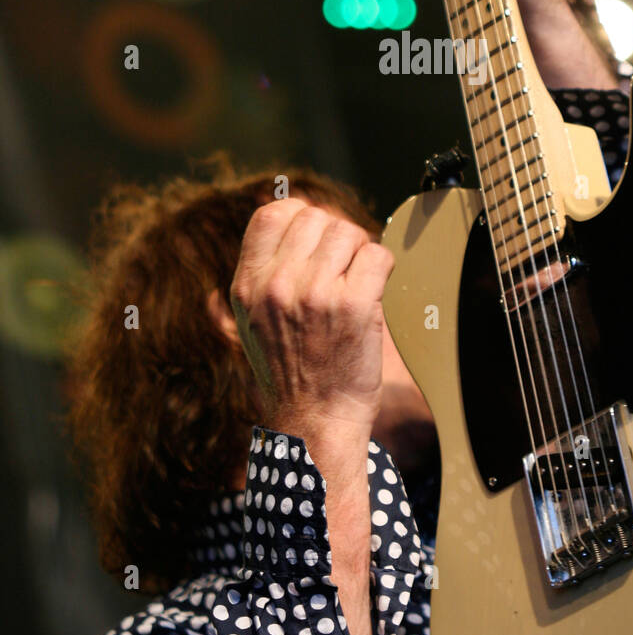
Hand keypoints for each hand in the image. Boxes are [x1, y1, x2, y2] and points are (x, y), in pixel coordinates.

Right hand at [230, 199, 394, 442]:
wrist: (314, 422)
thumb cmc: (291, 371)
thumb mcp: (253, 319)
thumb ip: (266, 269)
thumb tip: (294, 212)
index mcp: (247, 284)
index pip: (272, 213)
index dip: (300, 217)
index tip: (315, 240)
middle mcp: (276, 284)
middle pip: (317, 218)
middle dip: (335, 238)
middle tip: (341, 271)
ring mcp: (315, 293)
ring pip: (349, 232)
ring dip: (359, 253)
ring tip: (355, 285)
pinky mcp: (353, 305)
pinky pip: (377, 255)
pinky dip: (383, 268)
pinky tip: (374, 292)